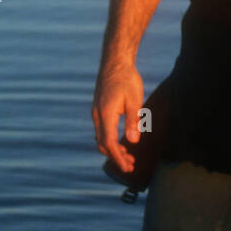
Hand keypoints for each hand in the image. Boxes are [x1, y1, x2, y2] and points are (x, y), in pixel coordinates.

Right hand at [92, 58, 144, 173]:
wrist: (115, 62)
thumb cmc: (127, 79)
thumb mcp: (134, 100)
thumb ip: (133, 121)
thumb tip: (132, 142)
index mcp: (105, 115)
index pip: (110, 143)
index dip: (118, 158)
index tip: (128, 168)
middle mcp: (97, 115)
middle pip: (103, 144)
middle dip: (116, 157)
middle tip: (131, 166)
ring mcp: (96, 112)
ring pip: (101, 138)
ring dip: (113, 150)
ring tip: (129, 157)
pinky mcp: (99, 109)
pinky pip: (102, 130)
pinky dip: (110, 140)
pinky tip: (122, 142)